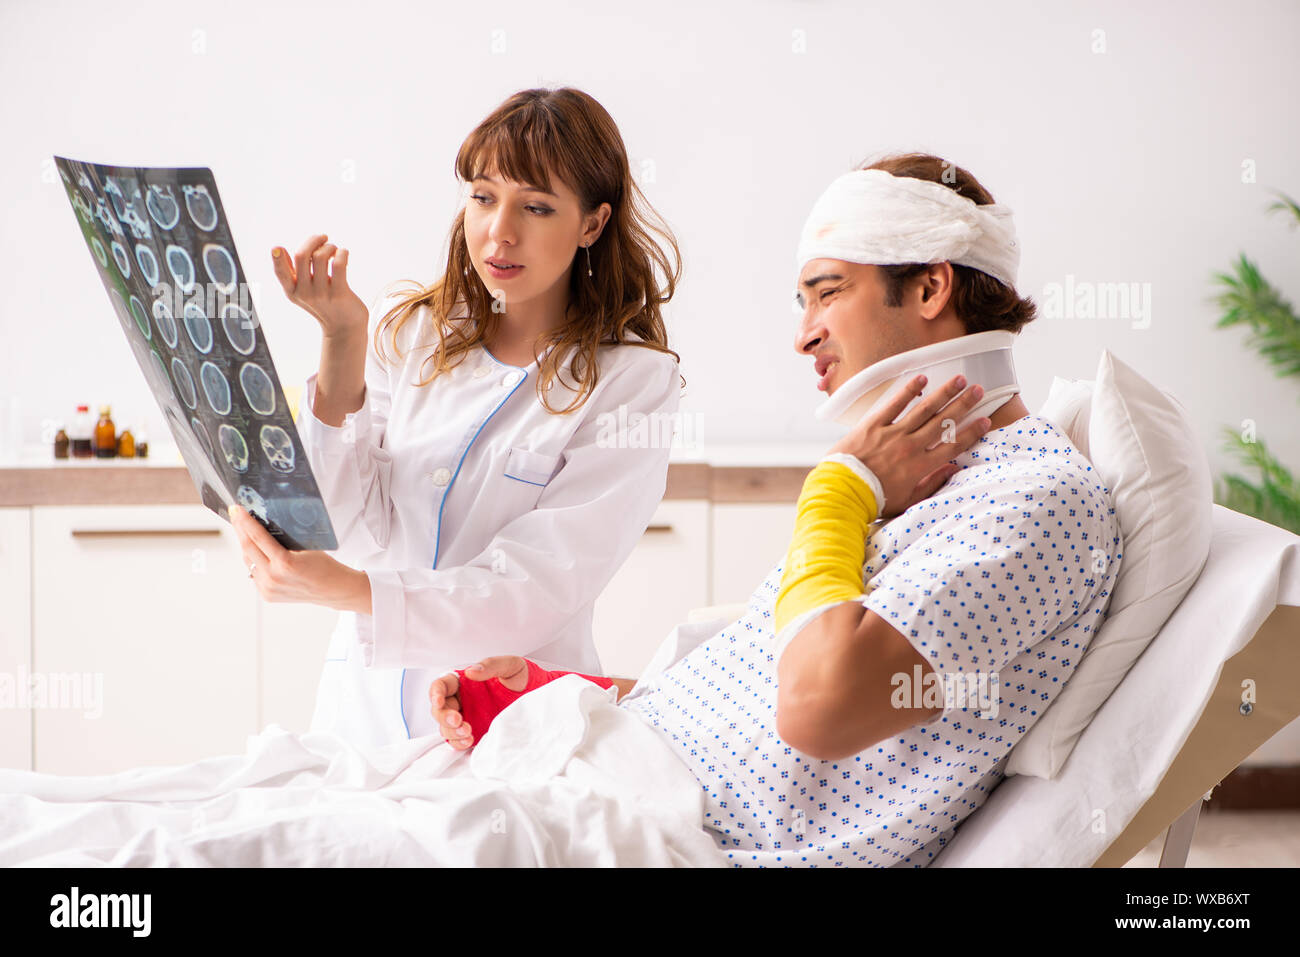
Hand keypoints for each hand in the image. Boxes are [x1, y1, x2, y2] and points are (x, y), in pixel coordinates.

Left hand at [227, 505, 370, 612]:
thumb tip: (262, 523)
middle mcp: (273, 578)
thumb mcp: (305, 547)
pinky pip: (254, 572)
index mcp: (285, 563)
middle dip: (239, 529)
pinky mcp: (267, 594)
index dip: (245, 521)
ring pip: (248, 561)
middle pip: (247, 548)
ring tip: (245, 531)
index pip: (258, 537)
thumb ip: (283, 539)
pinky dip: (254, 560)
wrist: (333, 589)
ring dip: (246, 545)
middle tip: (235, 515)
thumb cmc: (324, 565)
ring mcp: (268, 588)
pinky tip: (257, 551)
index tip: (237, 509)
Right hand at [271, 234, 367, 338]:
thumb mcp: (303, 292)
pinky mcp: (339, 294)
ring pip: (321, 256)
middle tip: (323, 237)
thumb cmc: (325, 304)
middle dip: (313, 240)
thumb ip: (292, 273)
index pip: (280, 273)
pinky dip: (342, 253)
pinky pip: (338, 264)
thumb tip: (277, 250)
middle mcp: (304, 293)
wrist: (345, 328)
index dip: (276, 259)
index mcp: (292, 291)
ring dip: (329, 246)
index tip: (277, 248)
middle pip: (302, 255)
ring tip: (335, 250)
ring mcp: (322, 294)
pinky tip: (344, 254)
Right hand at [428, 656, 529, 749]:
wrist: (537, 698)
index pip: (442, 685)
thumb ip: (491, 665)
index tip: (439, 700)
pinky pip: (457, 740)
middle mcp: (462, 700)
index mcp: (465, 682)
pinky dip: (458, 742)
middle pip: (440, 709)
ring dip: (452, 731)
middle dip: (445, 716)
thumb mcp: (511, 666)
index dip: (435, 692)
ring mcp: (467, 717)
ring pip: (446, 726)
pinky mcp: (474, 732)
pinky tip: (469, 741)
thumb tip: (471, 671)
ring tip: (468, 732)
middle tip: (458, 720)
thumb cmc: (522, 678)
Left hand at [828, 373, 990, 520]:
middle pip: (943, 421)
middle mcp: (910, 446)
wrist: (843, 492)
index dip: (971, 432)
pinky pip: (894, 404)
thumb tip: (952, 470)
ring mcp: (892, 433)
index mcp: (920, 466)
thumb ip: (931, 485)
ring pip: (923, 409)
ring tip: (959, 379)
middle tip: (978, 390)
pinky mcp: (873, 424)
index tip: (985, 420)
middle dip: (963, 404)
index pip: (953, 445)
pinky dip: (908, 391)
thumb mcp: (907, 500)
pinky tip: (922, 379)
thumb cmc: (874, 499)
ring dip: (943, 393)